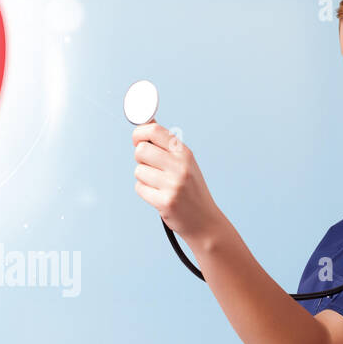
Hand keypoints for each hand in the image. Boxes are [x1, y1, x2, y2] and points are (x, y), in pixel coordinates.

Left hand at [132, 120, 221, 243]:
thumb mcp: (184, 162)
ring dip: (143, 178)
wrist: (205, 221)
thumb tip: (147, 123)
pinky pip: (140, 188)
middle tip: (150, 167)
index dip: (139, 133)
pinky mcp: (165, 201)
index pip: (155, 131)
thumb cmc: (191, 190)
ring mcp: (173, 184)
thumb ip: (165, 144)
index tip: (137, 140)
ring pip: (138, 171)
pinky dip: (145, 191)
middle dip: (140, 158)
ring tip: (159, 185)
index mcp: (184, 153)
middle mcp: (180, 166)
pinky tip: (158, 195)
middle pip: (141, 150)